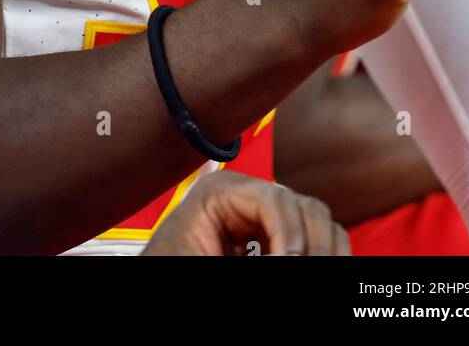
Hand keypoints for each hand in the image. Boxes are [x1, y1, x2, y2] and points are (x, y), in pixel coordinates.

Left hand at [141, 172, 350, 255]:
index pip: (275, 198)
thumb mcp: (200, 259)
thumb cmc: (167, 259)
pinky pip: (308, 243)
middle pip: (306, 208)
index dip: (290, 235)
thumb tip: (291, 255)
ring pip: (317, 225)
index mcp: (220, 191)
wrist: (147, 276)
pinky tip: (303, 268)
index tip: (290, 262)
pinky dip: (315, 255)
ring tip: (313, 269)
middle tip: (308, 269)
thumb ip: (249, 257)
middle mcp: (246, 198)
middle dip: (313, 246)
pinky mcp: (270, 242)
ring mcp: (262, 219)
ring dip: (322, 251)